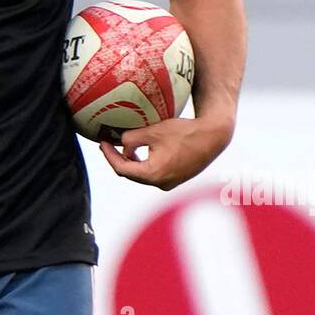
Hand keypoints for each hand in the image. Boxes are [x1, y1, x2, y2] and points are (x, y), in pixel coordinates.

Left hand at [98, 115, 233, 190]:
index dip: (109, 156)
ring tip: (122, 147)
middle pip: (131, 174)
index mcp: (154, 174)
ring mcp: (170, 183)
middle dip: (118, 159)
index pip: (122, 169)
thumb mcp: (153, 131)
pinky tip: (140, 151)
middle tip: (108, 144)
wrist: (212, 137)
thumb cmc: (183, 132)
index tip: (102, 143)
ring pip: (142, 174)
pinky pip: (154, 173)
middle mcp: (161, 184)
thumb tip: (120, 144)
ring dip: (131, 162)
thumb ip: (131, 138)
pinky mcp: (176, 178)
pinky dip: (144, 163)